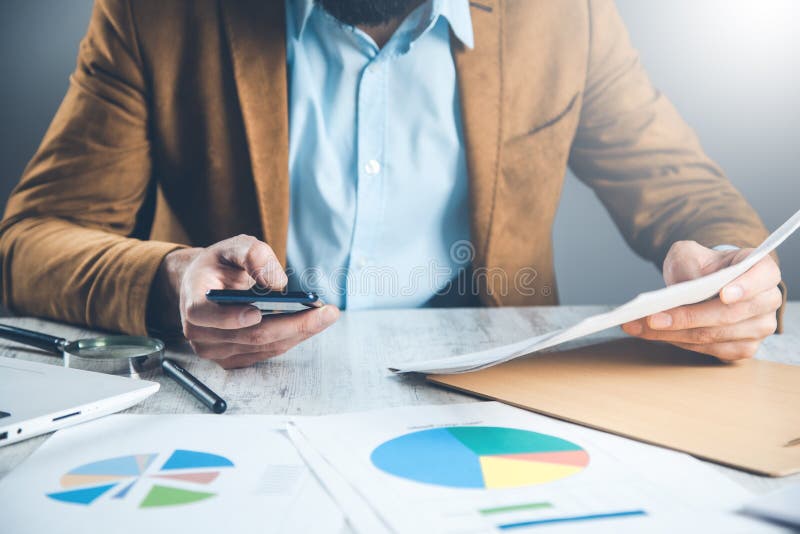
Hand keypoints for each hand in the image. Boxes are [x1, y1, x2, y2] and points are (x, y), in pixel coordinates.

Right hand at [149, 235, 338, 368]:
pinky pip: (266, 352)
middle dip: (293, 325)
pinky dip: (291, 339)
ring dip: (298, 333)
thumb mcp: (235, 247)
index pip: (204, 315)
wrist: (207, 285)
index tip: (257, 312)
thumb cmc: (221, 265)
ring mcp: (214, 350)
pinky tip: (311, 325)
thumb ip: (254, 255)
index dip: (231, 317)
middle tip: (327, 312)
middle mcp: (199, 332)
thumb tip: (277, 283)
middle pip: (250, 335)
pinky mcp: (231, 360)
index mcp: (193, 301)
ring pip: (263, 346)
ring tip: (326, 316)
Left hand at [621, 241, 781, 360]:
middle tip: (650, 317)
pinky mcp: (743, 348)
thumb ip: (689, 263)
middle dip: (686, 317)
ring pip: (714, 335)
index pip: (763, 276)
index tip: (723, 294)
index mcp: (761, 270)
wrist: (703, 281)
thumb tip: (683, 291)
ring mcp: (758, 328)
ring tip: (639, 327)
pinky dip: (679, 342)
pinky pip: (710, 350)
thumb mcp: (690, 253)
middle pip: (729, 314)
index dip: (745, 287)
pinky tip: (655, 335)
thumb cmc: (701, 265)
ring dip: (673, 334)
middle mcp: (768, 300)